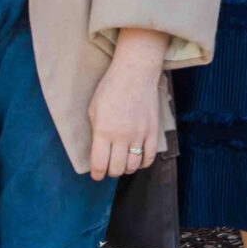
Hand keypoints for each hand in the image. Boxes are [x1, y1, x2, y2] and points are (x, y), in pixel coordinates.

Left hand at [87, 28, 167, 180]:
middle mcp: (121, 136)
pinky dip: (143, 163)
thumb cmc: (110, 88)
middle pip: (117, 168)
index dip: (97, 174)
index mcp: (103, 131)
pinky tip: (138, 159)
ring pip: (133, 166)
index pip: (99, 164)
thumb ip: (95, 131)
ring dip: (126, 168)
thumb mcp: (93, 109)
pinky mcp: (153, 131)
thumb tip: (98, 149)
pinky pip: (149, 156)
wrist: (135, 73)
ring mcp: (139, 134)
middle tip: (109, 167)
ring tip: (123, 163)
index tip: (96, 175)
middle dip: (111, 172)